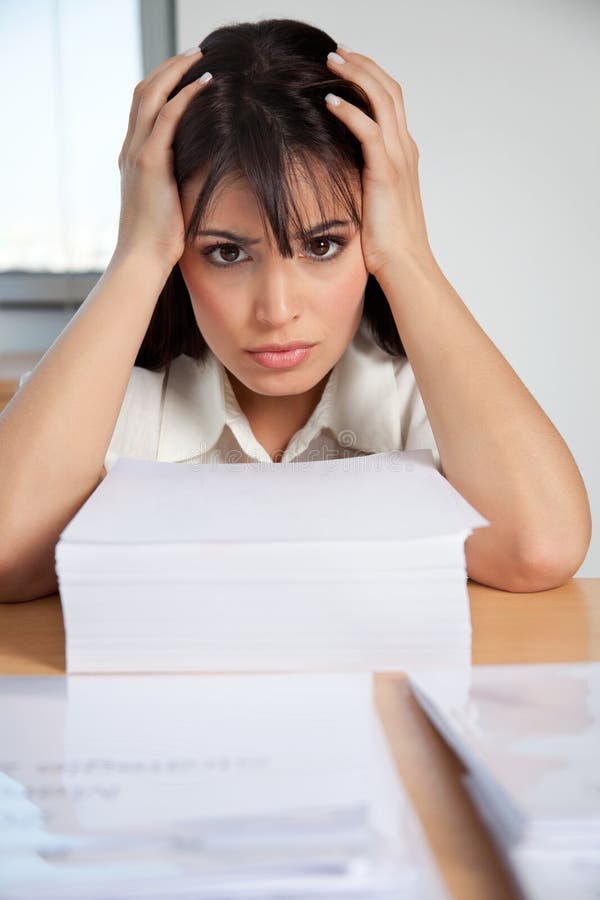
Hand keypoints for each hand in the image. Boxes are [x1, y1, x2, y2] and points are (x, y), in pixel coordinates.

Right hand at [115, 49, 211, 269]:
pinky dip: (185, 95)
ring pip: (152, 95)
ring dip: (176, 71)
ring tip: (200, 57)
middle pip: (144, 91)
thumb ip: (177, 184)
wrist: (142, 259)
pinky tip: (205, 84)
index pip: (143, 108)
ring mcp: (137, 153)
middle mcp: (131, 149)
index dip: (162, 84)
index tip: (186, 72)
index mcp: (133, 158)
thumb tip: (202, 179)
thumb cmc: (159, 242)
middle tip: (194, 54)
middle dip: (168, 68)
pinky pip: (167, 116)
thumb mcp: (169, 205)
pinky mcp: (150, 162)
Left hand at [325, 47, 433, 278]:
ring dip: (355, 76)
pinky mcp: (386, 173)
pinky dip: (350, 111)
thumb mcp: (375, 201)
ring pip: (381, 100)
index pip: (391, 101)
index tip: (347, 64)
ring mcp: (399, 160)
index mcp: (404, 154)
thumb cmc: (389, 242)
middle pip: (389, 90)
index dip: (371, 77)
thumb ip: (365, 178)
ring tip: (331, 63)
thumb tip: (341, 169)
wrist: (404, 265)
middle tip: (336, 52)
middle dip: (362, 65)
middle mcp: (405, 150)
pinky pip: (369, 130)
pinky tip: (330, 101)